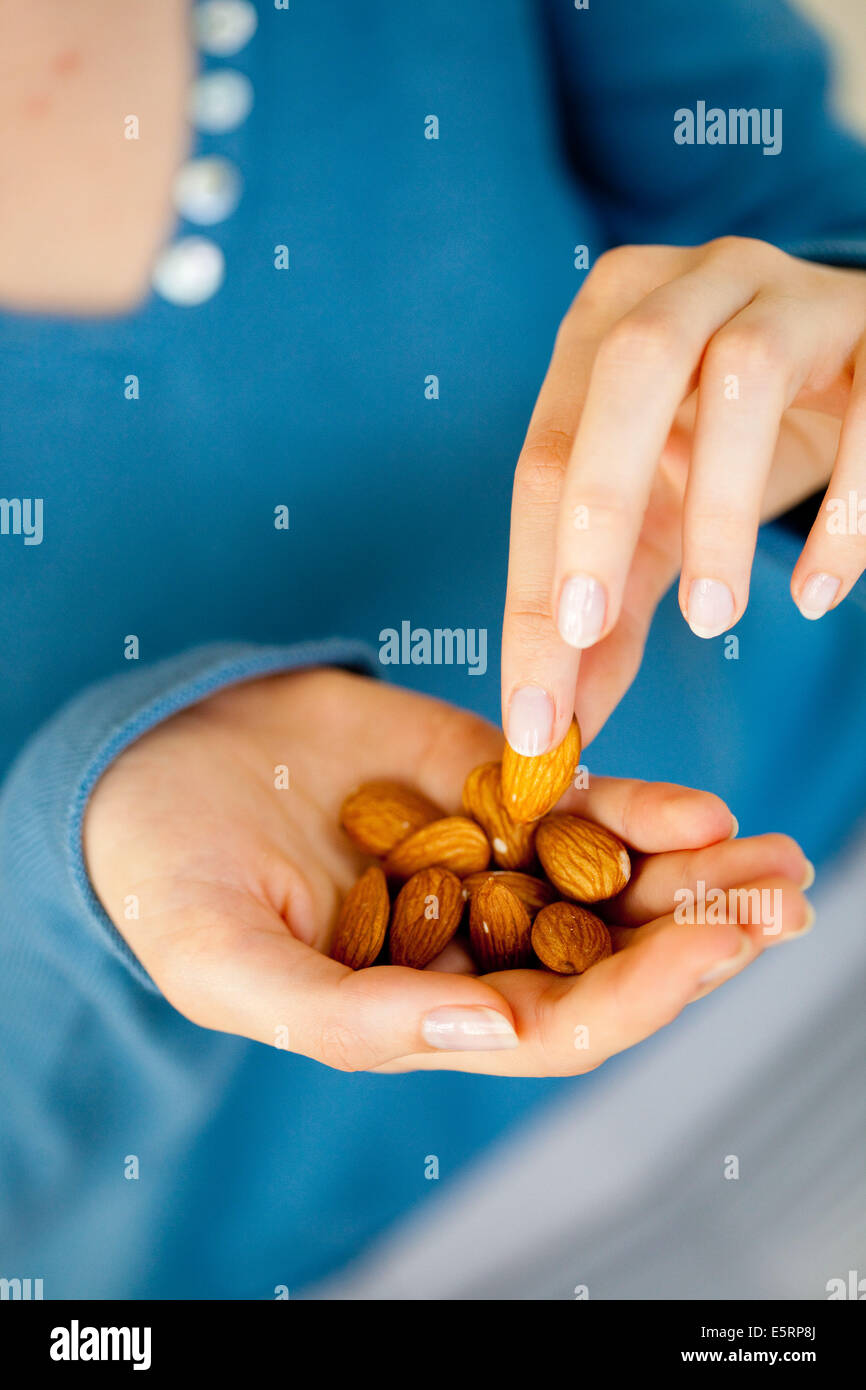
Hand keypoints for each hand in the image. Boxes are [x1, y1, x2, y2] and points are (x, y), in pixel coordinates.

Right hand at [83, 667, 812, 1075]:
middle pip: (611, 960)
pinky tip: (699, 808)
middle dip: (701, 941)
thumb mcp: (228, 963)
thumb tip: (485, 1031)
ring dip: (698, 879)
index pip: (553, 1028)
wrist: (154, 761)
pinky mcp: (485, 786)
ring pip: (613, 888)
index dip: (638, 999)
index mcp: (419, 1010)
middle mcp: (470, 944)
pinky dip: (641, 810)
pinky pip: (579, 805)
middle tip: (784, 902)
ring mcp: (487, 863)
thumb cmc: (168, 880)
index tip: (712, 954)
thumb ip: (349, 1013)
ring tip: (777, 859)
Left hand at [502, 238, 865, 749]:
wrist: (852, 373)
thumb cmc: (726, 446)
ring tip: (713, 619)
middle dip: (598, 510)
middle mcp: (687, 285)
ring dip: (719, 507)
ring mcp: (785, 291)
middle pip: (628, 370)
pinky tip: (818, 593)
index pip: (546, 454)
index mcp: (604, 326)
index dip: (533, 579)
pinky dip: (846, 506)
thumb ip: (609, 614)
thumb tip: (557, 729)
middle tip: (592, 631)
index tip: (537, 703)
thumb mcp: (656, 519)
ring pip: (742, 372)